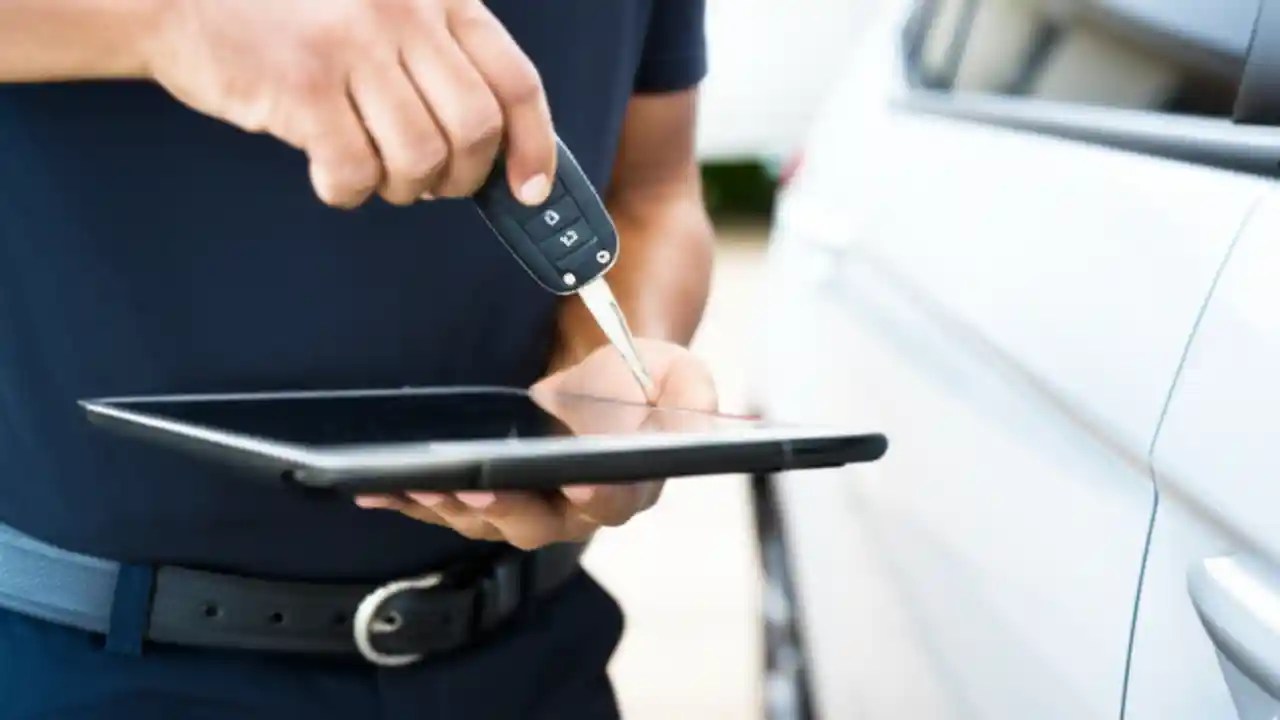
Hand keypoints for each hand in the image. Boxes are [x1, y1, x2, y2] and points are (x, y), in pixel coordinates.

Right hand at [142, 0, 555, 207]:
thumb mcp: (382, 15)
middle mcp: (402, 13)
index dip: (534, 146)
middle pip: (475, 129)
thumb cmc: (292, 21)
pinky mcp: (303, 86)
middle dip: (463, 177)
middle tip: (433, 184)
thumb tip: (497, 156)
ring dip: (405, 187)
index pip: (514, 81)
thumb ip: (438, 64)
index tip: (530, 191)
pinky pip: (357, 173)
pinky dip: (349, 192)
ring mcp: (352, 47)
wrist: (181, 0)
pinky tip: (329, 174)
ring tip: (377, 172)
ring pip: (422, 158)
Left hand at [354, 339, 717, 548]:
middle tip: (469, 484)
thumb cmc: (639, 375)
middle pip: (537, 521)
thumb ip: (693, 395)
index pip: (615, 500)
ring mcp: (529, 506)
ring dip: (447, 506)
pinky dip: (412, 499)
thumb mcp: (679, 373)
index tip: (577, 482)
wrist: (603, 378)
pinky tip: (375, 486)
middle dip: (500, 505)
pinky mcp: (489, 495)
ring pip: (484, 519)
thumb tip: (685, 419)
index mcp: (628, 485)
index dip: (598, 495)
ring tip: (413, 481)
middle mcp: (576, 509)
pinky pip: (449, 507)